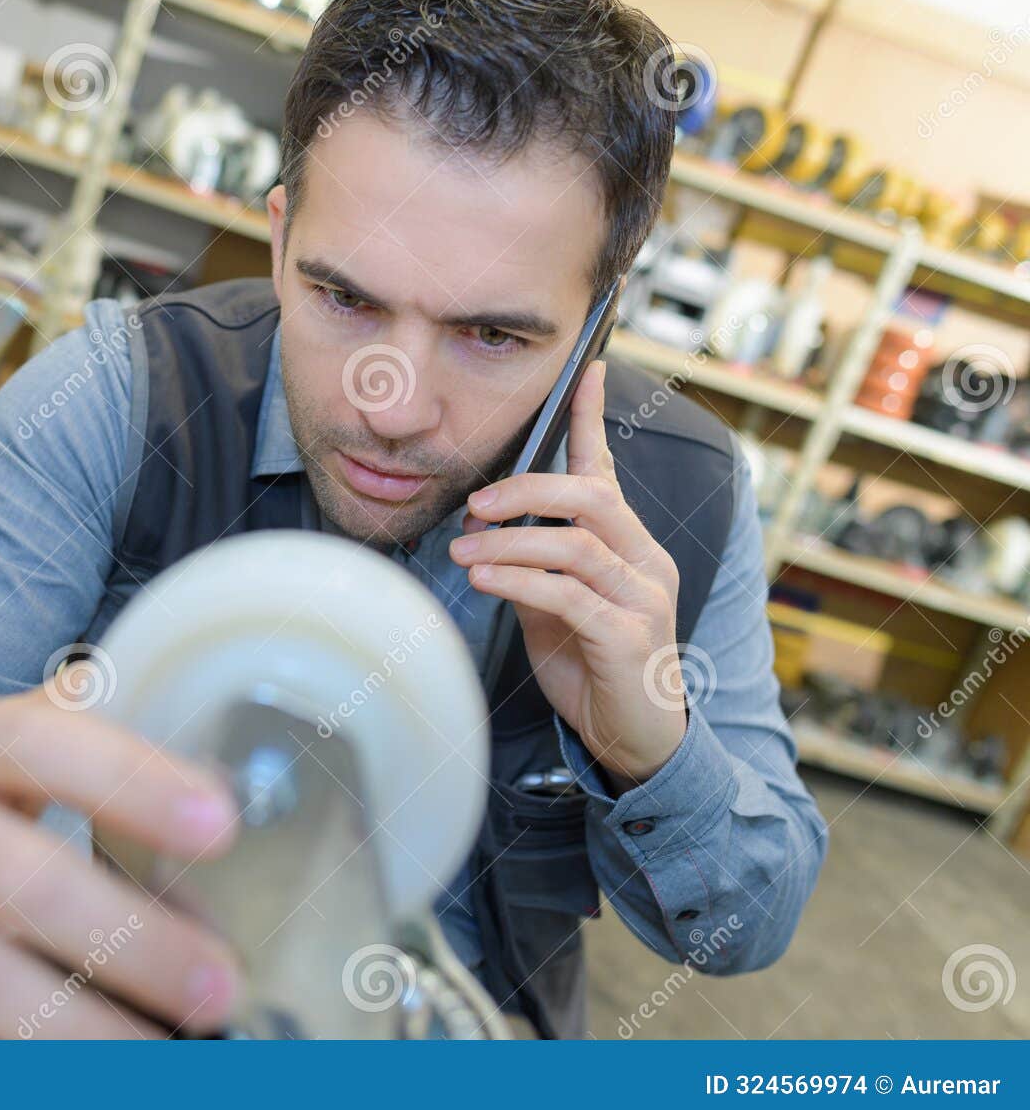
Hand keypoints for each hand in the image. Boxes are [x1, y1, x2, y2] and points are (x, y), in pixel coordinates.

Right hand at [0, 688, 241, 1037]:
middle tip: (216, 987)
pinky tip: (51, 1091)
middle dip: (130, 941)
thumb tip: (210, 753)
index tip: (221, 825)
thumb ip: (83, 739)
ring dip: (74, 1032)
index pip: (43, 743)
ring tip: (157, 1062)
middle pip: (16, 879)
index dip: (131, 782)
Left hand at [449, 360, 685, 788]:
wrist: (636, 739)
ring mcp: (643, 599)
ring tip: (464, 549)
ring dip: (509, 543)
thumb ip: (536, 568)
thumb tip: (488, 538)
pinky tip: (485, 578)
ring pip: (575, 545)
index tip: (588, 370)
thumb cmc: (594, 667)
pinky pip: (568, 595)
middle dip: (527, 490)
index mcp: (628, 546)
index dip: (593, 421)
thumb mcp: (557, 607)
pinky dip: (519, 581)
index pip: (607, 471)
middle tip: (475, 503)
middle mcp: (645, 561)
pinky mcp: (628, 638)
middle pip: (592, 498)